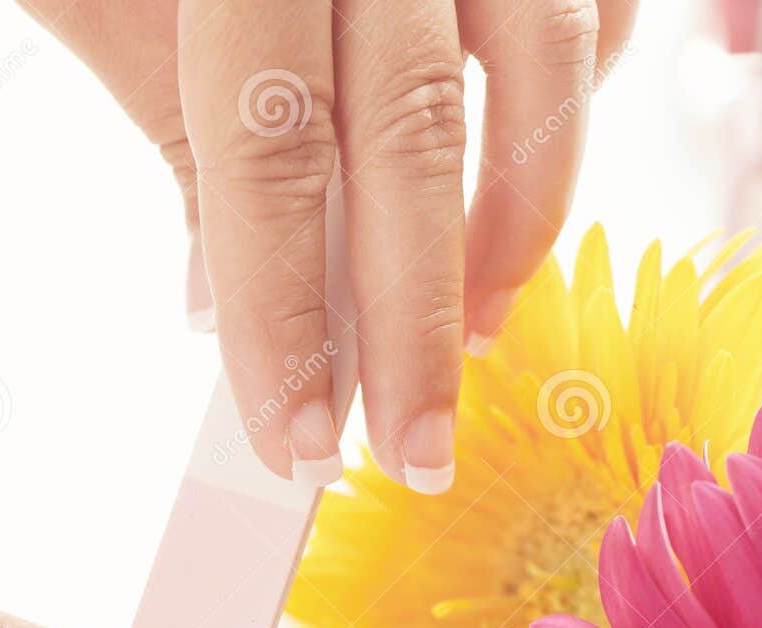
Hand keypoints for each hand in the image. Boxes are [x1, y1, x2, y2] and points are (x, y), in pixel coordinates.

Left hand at [21, 0, 636, 490]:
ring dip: (510, 233)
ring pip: (539, 77)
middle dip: (414, 320)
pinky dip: (567, 109)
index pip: (265, 145)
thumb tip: (217, 297)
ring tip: (466, 336)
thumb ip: (167, 114)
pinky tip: (513, 176)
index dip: (283, 309)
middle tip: (411, 449)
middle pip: (415, 136)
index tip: (294, 437)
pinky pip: (594, 12)